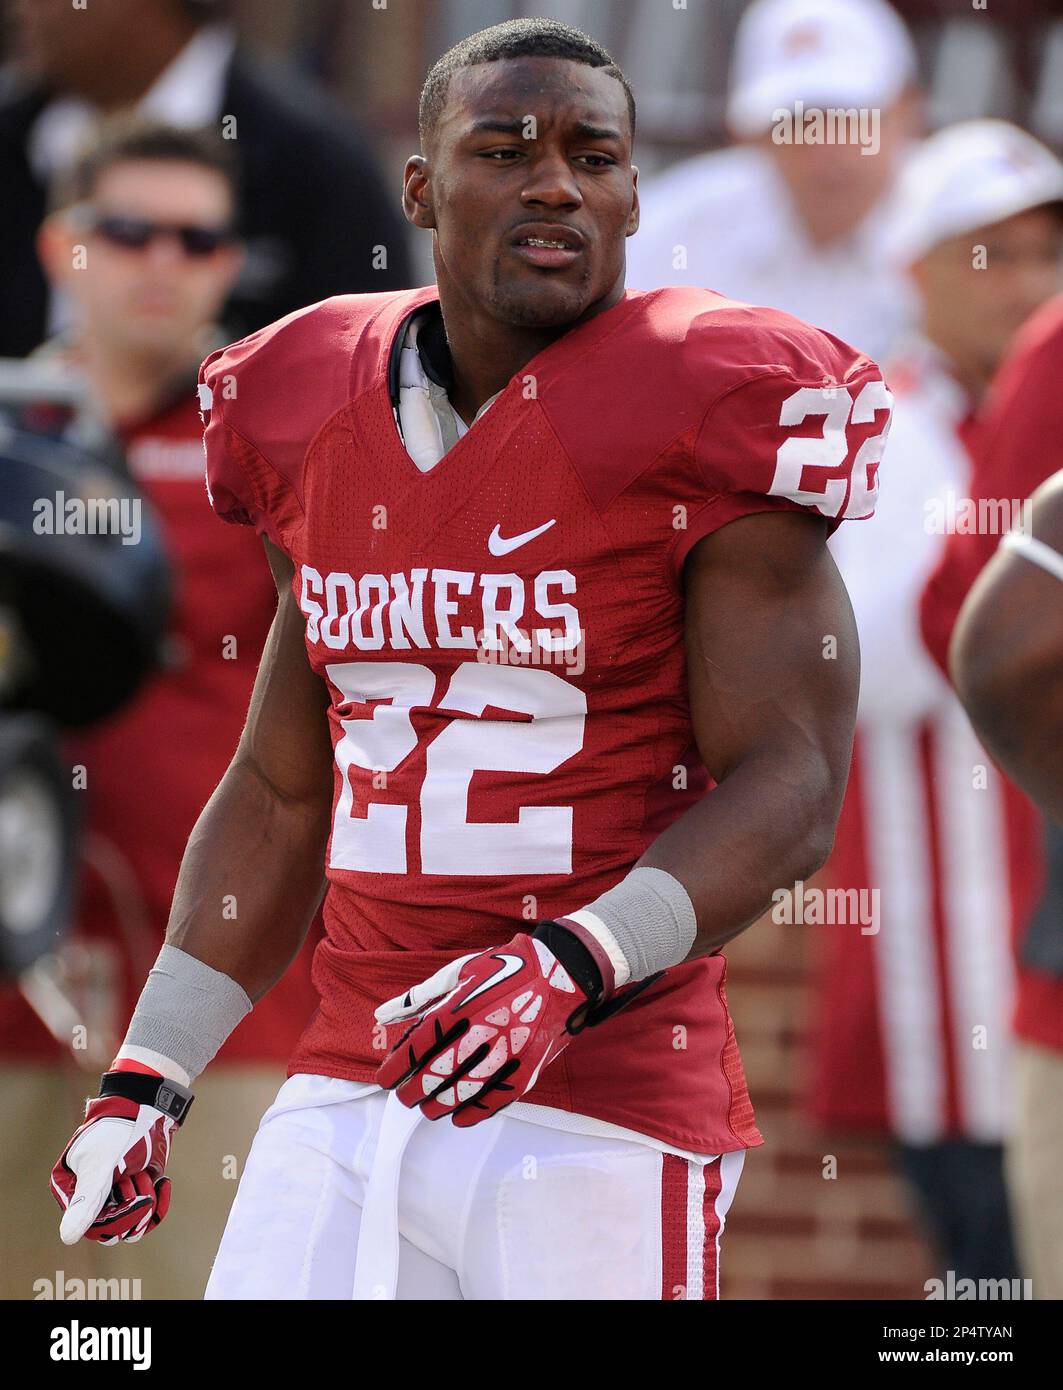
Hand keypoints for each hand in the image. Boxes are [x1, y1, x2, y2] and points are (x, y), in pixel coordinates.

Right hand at [50, 1071, 192, 1244]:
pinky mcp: (136, 1197)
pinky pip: (147, 1219)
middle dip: (133, 1205)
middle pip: (113, 1231)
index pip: (91, 1227)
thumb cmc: (118, 1133)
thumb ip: (87, 1201)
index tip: (140, 1202)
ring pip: (132, 1227)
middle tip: (138, 1174)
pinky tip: (163, 1182)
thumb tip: (68, 1239)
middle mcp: (90, 1200)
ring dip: (145, 1202)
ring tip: (143, 1173)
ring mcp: (114, 1199)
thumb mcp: (102, 1166)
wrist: (146, 1110)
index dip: (118, 1219)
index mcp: (72, 1191)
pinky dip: (159, 1204)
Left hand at [374, 931, 594, 1126]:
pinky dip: (475, 1112)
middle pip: (439, 1073)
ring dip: (440, 1105)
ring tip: (428, 1108)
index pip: (420, 1045)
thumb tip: (383, 1015)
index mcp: (463, 1004)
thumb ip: (420, 996)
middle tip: (405, 1097)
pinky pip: (496, 1099)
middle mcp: (483, 1030)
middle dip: (415, 1090)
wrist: (564, 973)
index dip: (398, 1067)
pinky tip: (459, 1117)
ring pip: (465, 1091)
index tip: (386, 1079)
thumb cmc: (507, 968)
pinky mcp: (528, 1066)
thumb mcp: (461, 971)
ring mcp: (508, 1051)